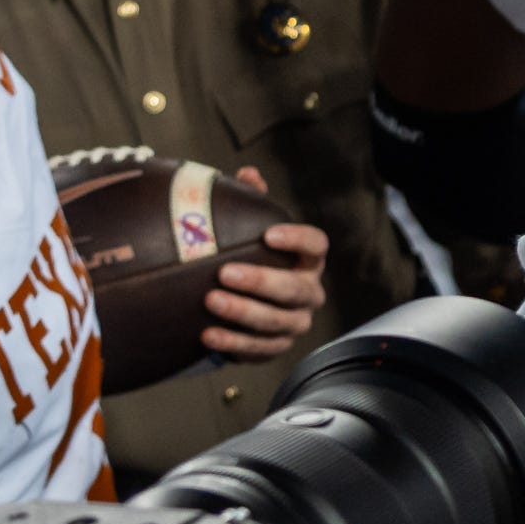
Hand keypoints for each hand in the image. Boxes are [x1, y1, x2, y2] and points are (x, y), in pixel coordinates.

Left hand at [201, 167, 327, 358]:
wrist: (240, 307)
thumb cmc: (247, 259)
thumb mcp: (249, 232)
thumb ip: (251, 203)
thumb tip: (247, 174)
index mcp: (307, 261)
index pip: (316, 245)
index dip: (297, 239)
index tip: (268, 234)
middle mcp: (308, 292)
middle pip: (297, 289)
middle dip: (262, 281)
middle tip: (225, 273)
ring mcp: (295, 322)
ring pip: (278, 321)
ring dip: (244, 312)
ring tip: (210, 301)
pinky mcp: (276, 347)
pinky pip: (260, 349)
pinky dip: (234, 344)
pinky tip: (207, 334)